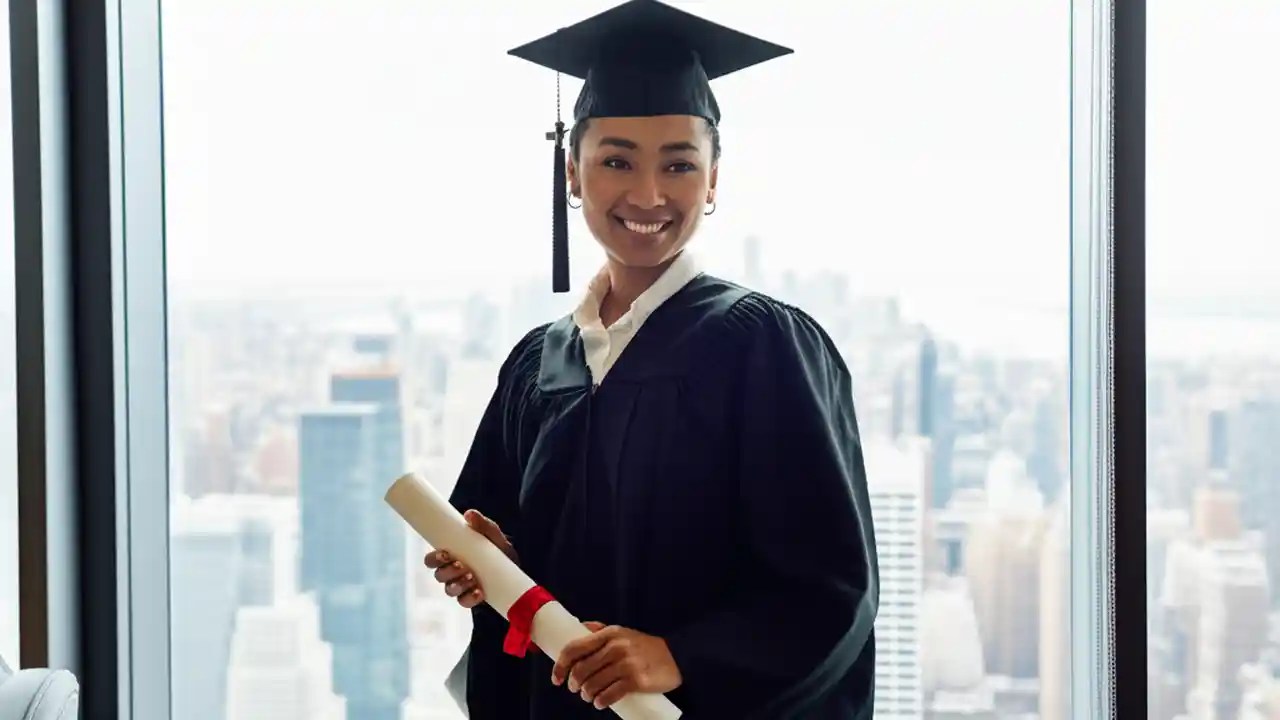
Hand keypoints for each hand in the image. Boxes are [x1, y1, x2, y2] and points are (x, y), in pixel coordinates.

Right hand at [422, 509, 517, 608]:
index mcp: (451, 556)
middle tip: (461, 565)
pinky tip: (479, 592)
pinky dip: (470, 597)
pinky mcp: (471, 598)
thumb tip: (470, 514)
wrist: (515, 568)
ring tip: (472, 577)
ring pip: (449, 589)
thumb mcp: (493, 536)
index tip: (446, 553)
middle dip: (447, 571)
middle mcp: (451, 573)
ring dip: (458, 584)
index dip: (434, 558)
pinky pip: (464, 601)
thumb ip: (483, 525)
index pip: (431, 560)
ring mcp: (460, 587)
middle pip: (438, 575)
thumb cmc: (498, 550)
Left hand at [552, 624, 682, 709]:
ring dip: (586, 695)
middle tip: (576, 689)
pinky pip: (609, 695)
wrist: (677, 657)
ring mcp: (626, 664)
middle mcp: (616, 647)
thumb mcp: (622, 632)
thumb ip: (600, 630)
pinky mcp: (636, 681)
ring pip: (593, 685)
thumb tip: (578, 627)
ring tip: (589, 697)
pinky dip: (600, 702)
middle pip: (581, 670)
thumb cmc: (645, 646)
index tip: (556, 678)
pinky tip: (599, 702)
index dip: (560, 665)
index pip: (574, 648)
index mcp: (609, 634)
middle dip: (574, 684)